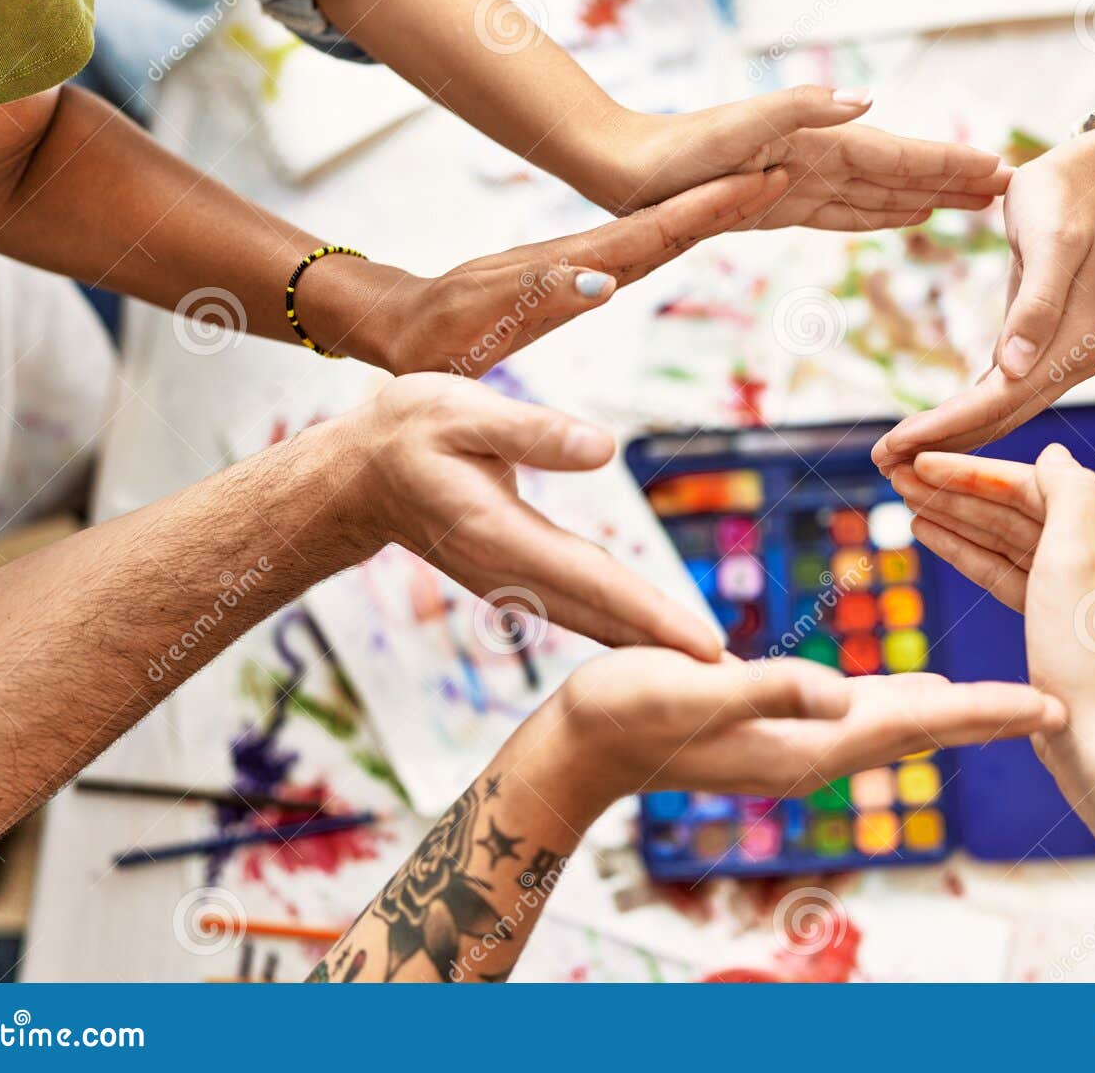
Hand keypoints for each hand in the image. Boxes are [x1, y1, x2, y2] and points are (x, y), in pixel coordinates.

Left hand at [323, 170, 786, 374]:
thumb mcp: (480, 332)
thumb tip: (603, 281)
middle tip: (783, 166)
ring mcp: (572, 264)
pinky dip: (671, 230)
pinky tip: (693, 226)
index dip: (705, 209)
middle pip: (663, 223)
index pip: (649, 235)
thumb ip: (538, 303)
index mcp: (565, 272)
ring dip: (705, 208)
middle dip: (722, 196)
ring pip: (652, 231)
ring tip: (760, 183)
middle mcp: (576, 260)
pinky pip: (633, 249)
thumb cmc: (432, 344)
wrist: (397, 325)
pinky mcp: (566, 274)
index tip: (757, 180)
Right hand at [338, 373, 721, 659]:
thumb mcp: (462, 410)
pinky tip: (654, 643)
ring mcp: (509, 583)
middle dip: (668, 652)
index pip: (596, 581)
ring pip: (593, 622)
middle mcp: (510, 573)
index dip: (654, 616)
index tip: (707, 649)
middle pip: (604, 617)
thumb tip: (603, 446)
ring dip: (649, 649)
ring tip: (711, 675)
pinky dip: (621, 630)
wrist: (356, 476)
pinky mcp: (513, 579)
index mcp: (502, 535)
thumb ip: (530, 430)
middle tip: (737, 683)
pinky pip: (580, 611)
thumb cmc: (408, 431)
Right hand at [537, 647, 1066, 803]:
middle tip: (1058, 707)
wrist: (582, 743)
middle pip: (921, 732)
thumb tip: (842, 692)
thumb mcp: (694, 690)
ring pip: (896, 727)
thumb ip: (768, 690)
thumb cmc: (630, 709)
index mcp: (806, 743)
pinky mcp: (778, 730)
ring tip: (1008, 703)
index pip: (917, 726)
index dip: (985, 714)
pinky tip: (915, 691)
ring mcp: (796, 745)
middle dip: (988, 719)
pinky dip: (904, 702)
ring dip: (954, 714)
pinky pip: (862, 716)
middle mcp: (813, 752)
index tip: (1051, 710)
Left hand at [592, 87, 1010, 229]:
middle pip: (898, 172)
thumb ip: (800, 109)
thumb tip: (864, 103)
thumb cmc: (675, 151)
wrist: (625, 171)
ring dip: (924, 197)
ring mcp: (798, 183)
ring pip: (877, 194)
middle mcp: (815, 159)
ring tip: (969, 204)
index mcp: (815, 141)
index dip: (946, 163)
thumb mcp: (738, 126)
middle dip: (951, 180)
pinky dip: (878, 214)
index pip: (896, 154)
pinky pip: (842, 213)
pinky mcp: (776, 206)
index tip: (996, 170)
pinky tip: (903, 216)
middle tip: (1005, 190)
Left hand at [870, 130, 1094, 467]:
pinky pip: (997, 394)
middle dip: (940, 445)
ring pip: (996, 413)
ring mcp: (1058, 359)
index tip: (897, 445)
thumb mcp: (1051, 242)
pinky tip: (929, 431)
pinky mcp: (1040, 349)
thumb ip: (1037, 304)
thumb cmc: (1066, 200)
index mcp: (1078, 346)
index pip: (1002, 400)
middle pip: (998, 418)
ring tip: (893, 456)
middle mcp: (1072, 363)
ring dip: (947, 438)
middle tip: (879, 465)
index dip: (947, 427)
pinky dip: (963, 415)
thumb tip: (1016, 365)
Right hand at [888, 444, 1094, 747]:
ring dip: (955, 516)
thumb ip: (1065, 493)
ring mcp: (1076, 587)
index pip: (1035, 485)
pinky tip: (928, 533)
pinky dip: (967, 552)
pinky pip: (1004, 572)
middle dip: (957, 490)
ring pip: (1005, 538)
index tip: (922, 459)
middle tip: (900, 473)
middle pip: (1017, 508)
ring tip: (903, 497)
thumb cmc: (1089, 652)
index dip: (973, 471)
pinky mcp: (1052, 618)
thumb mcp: (1075, 556)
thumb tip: (1052, 452)